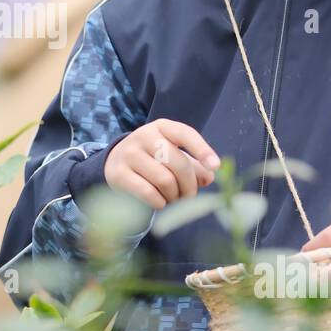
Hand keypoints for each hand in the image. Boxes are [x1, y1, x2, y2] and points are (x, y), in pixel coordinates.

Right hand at [104, 119, 218, 209]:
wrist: (115, 163)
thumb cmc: (152, 160)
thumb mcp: (173, 156)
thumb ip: (194, 165)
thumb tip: (209, 177)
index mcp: (162, 127)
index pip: (185, 134)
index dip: (202, 150)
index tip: (215, 166)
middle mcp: (144, 135)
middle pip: (178, 163)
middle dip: (189, 185)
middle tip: (189, 196)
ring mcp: (129, 153)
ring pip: (165, 180)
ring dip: (174, 197)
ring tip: (173, 199)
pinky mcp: (118, 173)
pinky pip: (148, 192)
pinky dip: (160, 203)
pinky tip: (160, 203)